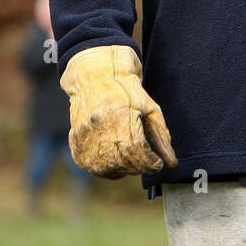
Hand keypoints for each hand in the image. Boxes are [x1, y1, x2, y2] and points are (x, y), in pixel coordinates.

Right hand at [60, 44, 177, 177]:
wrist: (97, 76)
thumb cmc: (127, 91)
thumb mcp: (150, 108)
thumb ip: (161, 136)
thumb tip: (171, 162)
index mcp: (120, 114)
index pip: (135, 150)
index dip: (149, 162)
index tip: (157, 164)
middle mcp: (98, 125)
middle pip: (121, 161)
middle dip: (138, 167)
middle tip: (145, 161)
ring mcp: (84, 133)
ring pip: (104, 168)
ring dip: (122, 170)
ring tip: (130, 159)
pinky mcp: (75, 139)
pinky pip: (89, 164)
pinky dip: (104, 168)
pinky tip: (114, 160)